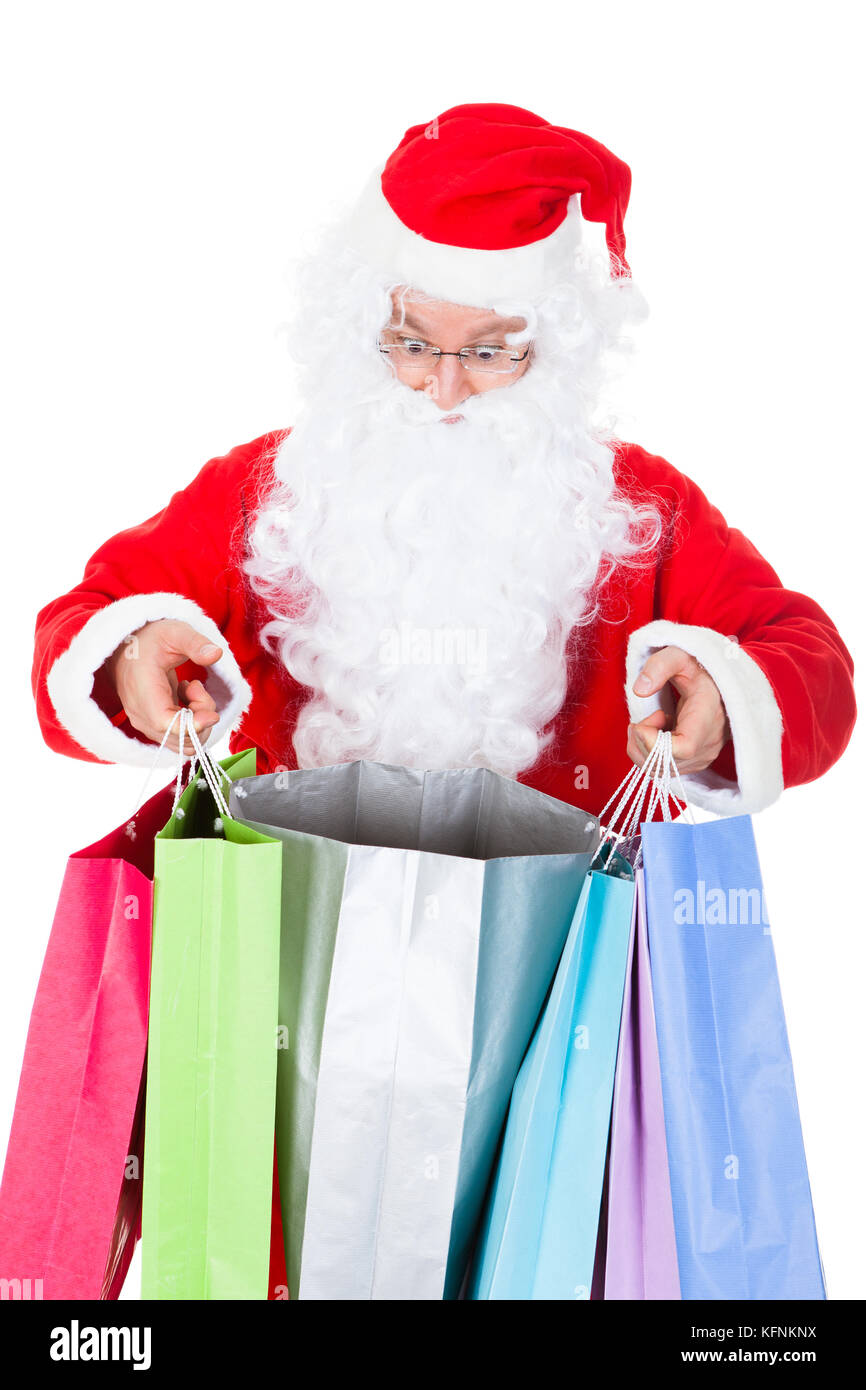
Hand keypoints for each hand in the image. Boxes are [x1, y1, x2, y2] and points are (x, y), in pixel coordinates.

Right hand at [103, 619, 221, 754]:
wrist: (129, 648)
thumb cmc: (151, 639)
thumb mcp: (175, 632)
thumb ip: (195, 643)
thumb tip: (216, 654)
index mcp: (142, 691)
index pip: (165, 723)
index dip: (192, 725)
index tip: (211, 713)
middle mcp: (141, 714)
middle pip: (180, 737)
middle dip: (202, 717)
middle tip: (197, 687)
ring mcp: (147, 724)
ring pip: (184, 743)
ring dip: (200, 720)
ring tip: (192, 690)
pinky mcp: (156, 727)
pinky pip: (182, 738)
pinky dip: (194, 722)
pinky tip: (187, 697)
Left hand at [628, 644, 730, 774]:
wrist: (718, 683)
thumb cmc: (698, 668)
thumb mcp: (679, 656)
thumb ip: (659, 666)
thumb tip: (639, 691)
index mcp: (707, 716)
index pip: (684, 747)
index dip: (654, 740)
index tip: (646, 719)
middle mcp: (708, 743)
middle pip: (664, 762)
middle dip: (641, 740)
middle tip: (646, 716)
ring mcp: (702, 757)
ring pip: (658, 770)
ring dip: (642, 746)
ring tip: (653, 721)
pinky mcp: (694, 763)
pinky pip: (661, 769)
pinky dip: (648, 752)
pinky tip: (659, 732)